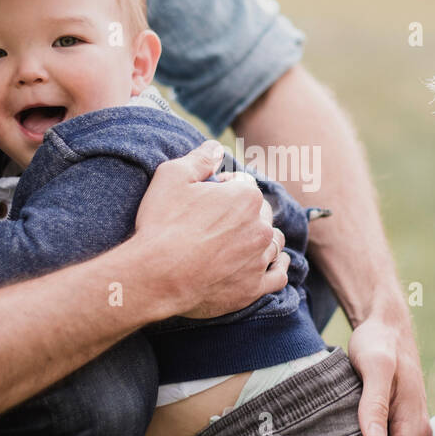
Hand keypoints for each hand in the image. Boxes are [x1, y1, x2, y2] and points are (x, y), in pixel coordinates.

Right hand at [134, 141, 287, 318]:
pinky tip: (270, 263)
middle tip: (217, 222)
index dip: (223, 187)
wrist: (155, 276)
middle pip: (261, 213)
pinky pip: (278, 275)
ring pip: (272, 242)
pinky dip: (276, 267)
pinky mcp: (254, 288)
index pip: (244, 184)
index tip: (205, 197)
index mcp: (246, 197)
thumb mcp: (172, 176)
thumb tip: (217, 148)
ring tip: (241, 242)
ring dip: (261, 238)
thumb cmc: (162, 225)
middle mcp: (260, 227)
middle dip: (244, 213)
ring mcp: (260, 259)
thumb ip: (200, 158)